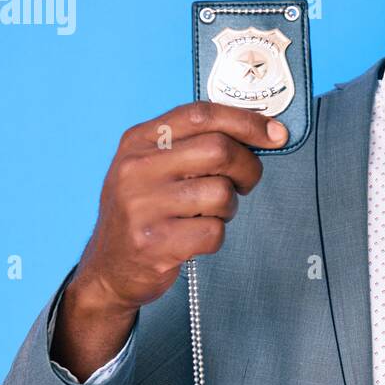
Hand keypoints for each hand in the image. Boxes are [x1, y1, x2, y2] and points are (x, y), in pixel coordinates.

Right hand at [71, 102, 286, 315]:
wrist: (108, 269)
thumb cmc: (145, 212)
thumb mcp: (154, 166)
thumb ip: (195, 144)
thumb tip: (262, 131)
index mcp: (139, 140)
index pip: (201, 114)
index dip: (247, 121)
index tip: (276, 133)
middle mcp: (136, 168)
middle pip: (219, 150)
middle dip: (247, 168)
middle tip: (244, 183)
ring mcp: (141, 206)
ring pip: (221, 193)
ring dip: (228, 208)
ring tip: (207, 214)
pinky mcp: (153, 242)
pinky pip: (214, 231)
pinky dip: (215, 237)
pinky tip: (193, 238)